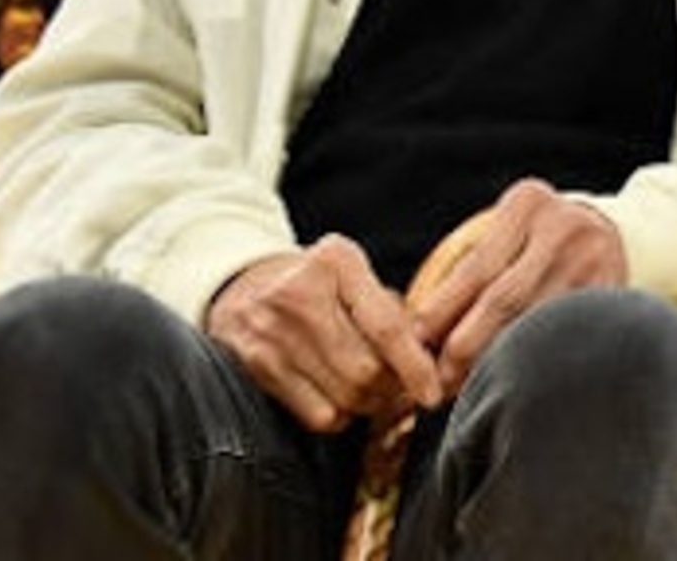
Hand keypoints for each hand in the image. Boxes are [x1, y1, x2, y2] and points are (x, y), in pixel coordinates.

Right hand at [206, 235, 441, 432]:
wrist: (243, 286)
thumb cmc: (317, 282)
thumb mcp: (353, 273)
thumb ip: (390, 307)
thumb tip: (427, 359)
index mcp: (336, 261)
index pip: (384, 326)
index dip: (414, 367)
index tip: (432, 393)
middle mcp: (298, 294)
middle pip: (366, 370)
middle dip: (393, 387)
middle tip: (402, 386)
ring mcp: (271, 332)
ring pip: (344, 397)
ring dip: (370, 404)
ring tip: (375, 391)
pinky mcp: (256, 366)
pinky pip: (318, 415)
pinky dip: (341, 416)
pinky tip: (342, 398)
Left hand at [407, 178, 629, 396]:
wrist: (609, 233)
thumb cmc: (534, 242)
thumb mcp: (507, 232)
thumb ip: (471, 267)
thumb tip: (419, 333)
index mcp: (528, 203)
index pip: (477, 267)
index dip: (442, 310)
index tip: (416, 343)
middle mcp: (565, 226)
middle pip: (506, 298)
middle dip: (466, 344)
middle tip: (439, 378)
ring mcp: (597, 259)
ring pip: (535, 324)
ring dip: (497, 360)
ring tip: (469, 387)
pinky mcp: (614, 291)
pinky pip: (564, 334)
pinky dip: (534, 360)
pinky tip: (514, 378)